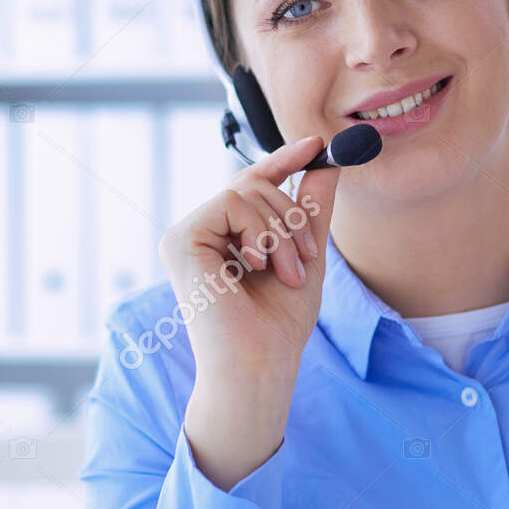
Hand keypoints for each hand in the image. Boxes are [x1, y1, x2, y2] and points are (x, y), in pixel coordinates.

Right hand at [156, 134, 341, 489]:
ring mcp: (185, 236)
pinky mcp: (180, 240)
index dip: (282, 161)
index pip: (250, 185)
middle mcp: (198, 234)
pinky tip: (256, 267)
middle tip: (308, 256)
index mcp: (221, 239)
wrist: (259, 364)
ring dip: (282, 231)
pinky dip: (258, 231)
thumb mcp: (304, 256)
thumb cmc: (278, 325)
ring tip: (288, 273)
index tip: (317, 144)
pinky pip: (230, 202)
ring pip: (245, 190)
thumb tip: (327, 164)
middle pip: (251, 181)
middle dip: (290, 214)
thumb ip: (310, 210)